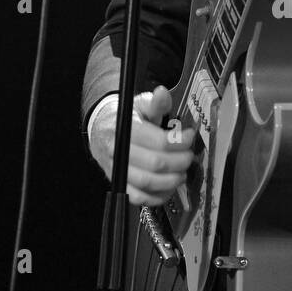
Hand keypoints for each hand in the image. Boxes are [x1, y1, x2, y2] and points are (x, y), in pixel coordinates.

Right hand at [89, 85, 196, 205]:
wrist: (102, 131)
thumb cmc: (128, 118)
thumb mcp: (141, 105)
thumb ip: (156, 103)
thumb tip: (163, 93)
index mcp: (126, 129)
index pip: (158, 142)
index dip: (180, 142)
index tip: (190, 136)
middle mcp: (119, 151)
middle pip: (156, 164)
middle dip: (179, 162)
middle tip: (189, 156)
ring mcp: (118, 170)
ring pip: (148, 183)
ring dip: (171, 180)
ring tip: (182, 172)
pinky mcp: (119, 184)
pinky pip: (138, 197)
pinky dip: (157, 197)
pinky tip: (169, 187)